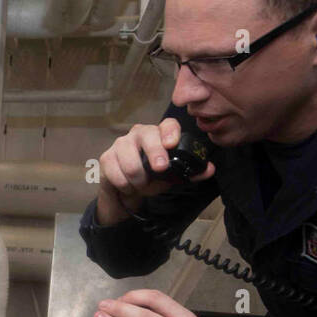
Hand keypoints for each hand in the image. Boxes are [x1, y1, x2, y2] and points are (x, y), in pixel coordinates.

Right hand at [95, 117, 216, 225]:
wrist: (125, 192)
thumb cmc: (151, 178)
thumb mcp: (172, 177)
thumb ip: (191, 173)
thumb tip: (209, 169)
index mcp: (158, 135)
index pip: (167, 124)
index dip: (170, 132)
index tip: (172, 144)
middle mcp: (139, 134)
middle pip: (147, 135)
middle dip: (155, 153)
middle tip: (159, 169)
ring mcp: (121, 144)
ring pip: (131, 160)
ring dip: (139, 180)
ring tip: (141, 185)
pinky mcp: (107, 158)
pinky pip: (117, 174)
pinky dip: (125, 186)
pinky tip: (128, 187)